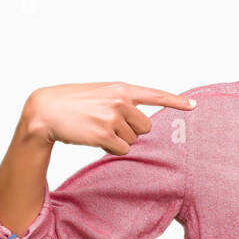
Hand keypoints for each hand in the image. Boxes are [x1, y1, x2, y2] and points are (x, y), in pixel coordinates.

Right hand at [24, 82, 195, 155]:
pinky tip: (93, 138)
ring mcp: (113, 118)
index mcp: (121, 88)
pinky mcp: (104, 135)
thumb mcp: (100, 94)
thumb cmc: (72, 103)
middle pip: (145, 127)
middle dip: (130, 131)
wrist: (45, 110)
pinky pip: (121, 150)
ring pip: (132, 140)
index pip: (155, 95)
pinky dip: (110, 148)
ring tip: (96, 129)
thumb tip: (141, 125)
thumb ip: (122, 103)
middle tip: (108, 125)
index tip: (193, 106)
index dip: (176, 102)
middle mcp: (120, 101)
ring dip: (118, 140)